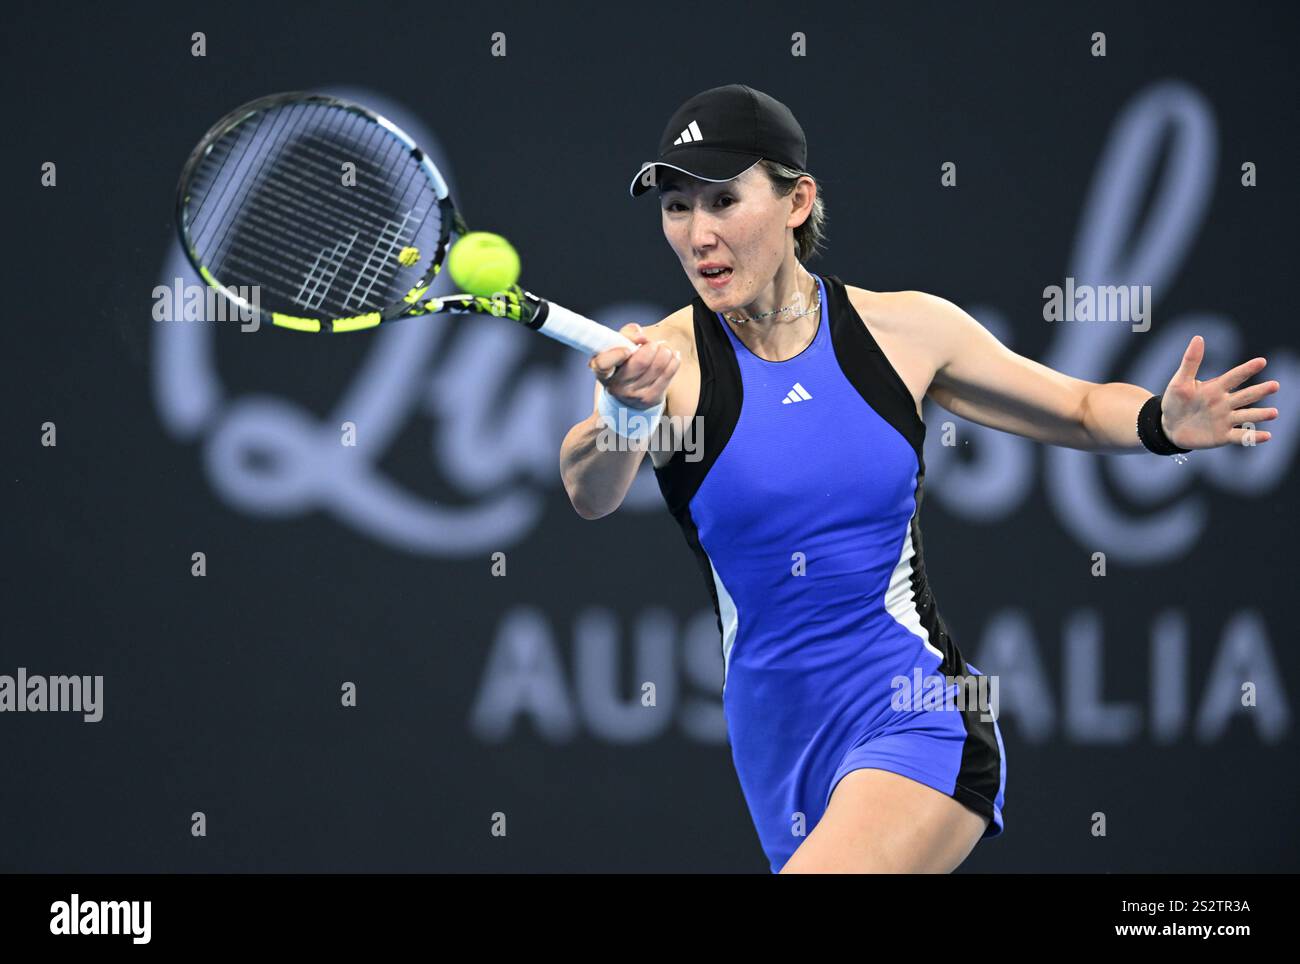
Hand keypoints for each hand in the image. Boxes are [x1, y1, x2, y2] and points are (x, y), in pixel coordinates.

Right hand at [588, 323, 681, 409]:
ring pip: (658, 365)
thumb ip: (627, 334)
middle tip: (653, 344)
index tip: (628, 349)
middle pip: (641, 362)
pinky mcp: (650, 399)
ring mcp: (634, 395)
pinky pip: (668, 374)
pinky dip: (674, 360)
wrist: (629, 394)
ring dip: (665, 351)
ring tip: (663, 349)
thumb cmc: (623, 363)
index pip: (603, 364)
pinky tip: (672, 356)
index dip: (616, 355)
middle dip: (652, 346)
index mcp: (603, 371)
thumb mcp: (618, 347)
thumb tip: (641, 337)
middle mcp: (616, 385)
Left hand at [1160, 335, 1279, 447]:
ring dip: (1260, 414)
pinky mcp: (1223, 436)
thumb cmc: (1175, 402)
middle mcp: (1225, 403)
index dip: (1247, 369)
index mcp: (1216, 388)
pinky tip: (1267, 436)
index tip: (1261, 361)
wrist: (1168, 426)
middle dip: (1260, 391)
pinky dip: (1253, 437)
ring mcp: (1225, 419)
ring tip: (1274, 413)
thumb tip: (1198, 338)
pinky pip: (1240, 436)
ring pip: (1247, 416)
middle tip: (1275, 385)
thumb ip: (1190, 362)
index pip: (1234, 377)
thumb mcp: (1180, 382)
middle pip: (1245, 396)